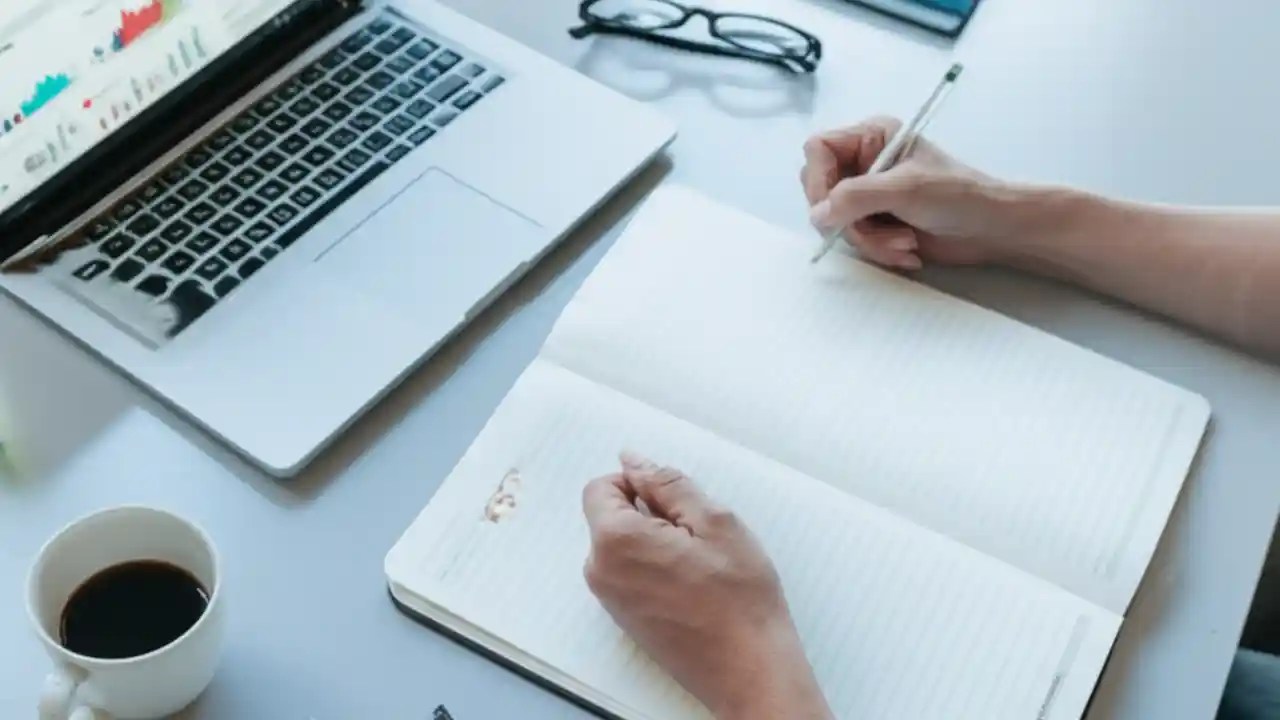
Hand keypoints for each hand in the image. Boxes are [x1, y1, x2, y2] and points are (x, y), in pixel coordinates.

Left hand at [582, 452, 832, 719]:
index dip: (637, 483)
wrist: (747, 669)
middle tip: (697, 535)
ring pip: (622, 545)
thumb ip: (667, 483)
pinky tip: (692, 584)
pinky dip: (654, 567)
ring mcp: (610, 599)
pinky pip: (629, 573)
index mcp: (615, 540)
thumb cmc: (738, 597)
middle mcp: (600, 570)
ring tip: (698, 563)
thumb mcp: (713, 520)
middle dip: (648, 513)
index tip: (676, 502)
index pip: (600, 487)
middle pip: (610, 516)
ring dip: (654, 540)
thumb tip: (632, 460)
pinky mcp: (624, 619)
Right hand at [801, 115, 1019, 270]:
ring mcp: (868, 194)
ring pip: (836, 221)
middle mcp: (864, 162)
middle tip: (870, 231)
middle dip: (847, 219)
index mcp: (871, 137)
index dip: (818, 180)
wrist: (991, 229)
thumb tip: (817, 215)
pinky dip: (878, 250)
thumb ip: (856, 198)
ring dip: (869, 240)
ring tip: (905, 243)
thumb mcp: (905, 190)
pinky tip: (907, 250)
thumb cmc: (957, 195)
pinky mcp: (875, 222)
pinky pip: (854, 239)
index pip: (818, 150)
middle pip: (821, 189)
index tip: (830, 209)